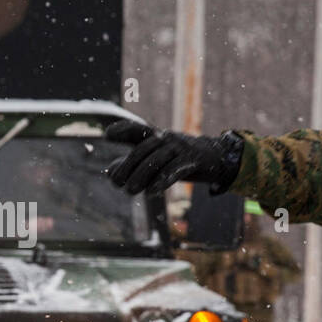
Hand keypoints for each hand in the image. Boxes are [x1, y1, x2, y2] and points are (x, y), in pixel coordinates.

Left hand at [104, 120, 241, 194]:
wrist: (213, 157)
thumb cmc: (177, 157)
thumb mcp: (155, 158)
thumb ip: (133, 164)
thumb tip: (111, 174)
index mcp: (154, 135)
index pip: (136, 129)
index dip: (122, 129)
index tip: (107, 135)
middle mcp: (165, 138)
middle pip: (142, 150)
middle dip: (127, 166)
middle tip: (116, 183)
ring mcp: (179, 148)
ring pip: (156, 160)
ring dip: (141, 176)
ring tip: (130, 191)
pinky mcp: (191, 161)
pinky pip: (174, 170)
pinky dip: (161, 181)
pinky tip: (150, 192)